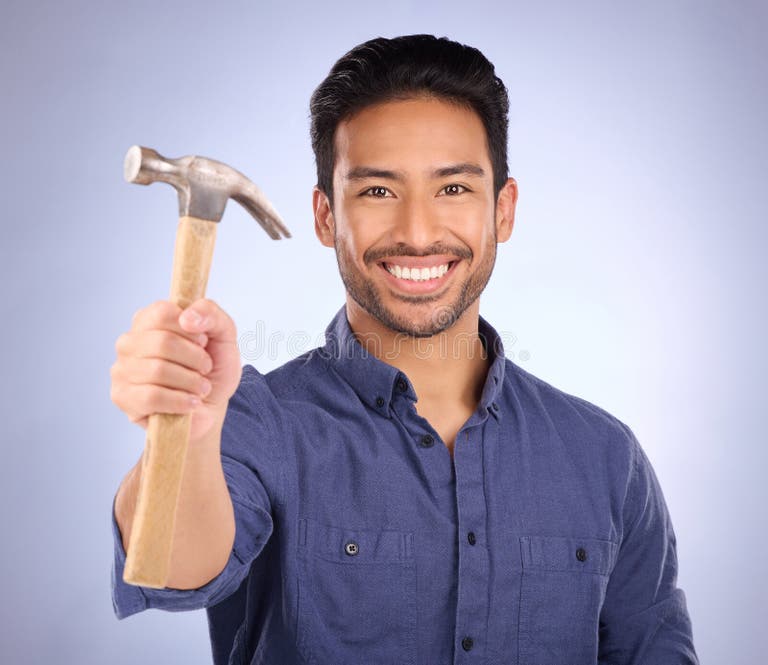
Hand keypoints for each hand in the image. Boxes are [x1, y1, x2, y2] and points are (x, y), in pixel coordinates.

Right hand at [110, 299, 241, 441]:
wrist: (211, 407)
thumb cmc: (212, 369)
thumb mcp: (224, 335)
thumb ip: (211, 314)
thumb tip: (187, 317)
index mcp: (149, 320)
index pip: (163, 313)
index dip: (192, 331)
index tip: (203, 342)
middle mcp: (129, 342)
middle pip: (162, 342)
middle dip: (195, 359)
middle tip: (205, 368)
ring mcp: (122, 369)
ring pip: (158, 370)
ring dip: (191, 382)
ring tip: (200, 387)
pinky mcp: (123, 397)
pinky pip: (152, 397)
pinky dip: (180, 401)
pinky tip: (191, 403)